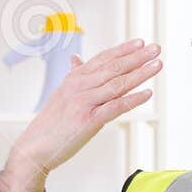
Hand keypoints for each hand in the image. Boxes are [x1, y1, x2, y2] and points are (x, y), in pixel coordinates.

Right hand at [0, 39, 162, 191]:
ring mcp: (83, 103)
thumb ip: (72, 76)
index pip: (102, 59)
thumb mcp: (60, 95)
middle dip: (137, 57)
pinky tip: (147, 93)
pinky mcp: (88, 121)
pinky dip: (132, 99)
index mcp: (73, 80)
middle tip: (156, 48)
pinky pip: (115, 107)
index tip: (140, 42)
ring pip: (116, 84)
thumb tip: (76, 60)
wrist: (34, 148)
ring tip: (157, 64)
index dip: (122, 49)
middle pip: (112, 68)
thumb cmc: (49, 125)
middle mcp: (79, 87)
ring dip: (139, 73)